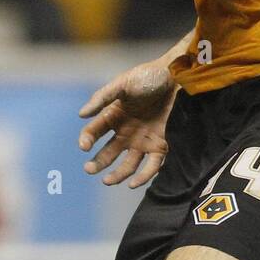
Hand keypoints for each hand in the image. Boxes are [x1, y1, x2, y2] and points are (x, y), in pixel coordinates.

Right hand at [78, 59, 178, 187]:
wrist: (177, 76)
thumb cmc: (148, 77)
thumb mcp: (122, 84)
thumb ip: (102, 98)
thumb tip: (81, 115)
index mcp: (114, 116)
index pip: (95, 132)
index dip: (87, 140)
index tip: (84, 147)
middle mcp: (126, 132)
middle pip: (109, 153)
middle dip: (98, 163)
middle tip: (90, 170)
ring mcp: (143, 140)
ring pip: (128, 164)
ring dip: (117, 175)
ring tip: (108, 181)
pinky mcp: (161, 145)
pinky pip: (152, 165)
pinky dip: (143, 176)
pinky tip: (133, 184)